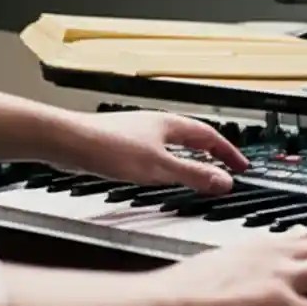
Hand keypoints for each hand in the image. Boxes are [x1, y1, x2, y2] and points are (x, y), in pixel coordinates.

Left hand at [58, 110, 247, 193]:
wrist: (65, 140)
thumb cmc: (107, 147)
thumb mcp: (159, 168)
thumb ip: (193, 175)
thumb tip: (224, 182)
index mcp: (172, 125)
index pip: (212, 136)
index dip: (229, 152)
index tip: (241, 165)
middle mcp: (157, 124)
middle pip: (194, 136)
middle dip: (212, 152)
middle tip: (224, 168)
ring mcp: (139, 132)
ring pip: (173, 143)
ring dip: (190, 156)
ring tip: (197, 172)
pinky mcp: (121, 142)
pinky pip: (156, 150)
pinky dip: (168, 161)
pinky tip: (158, 173)